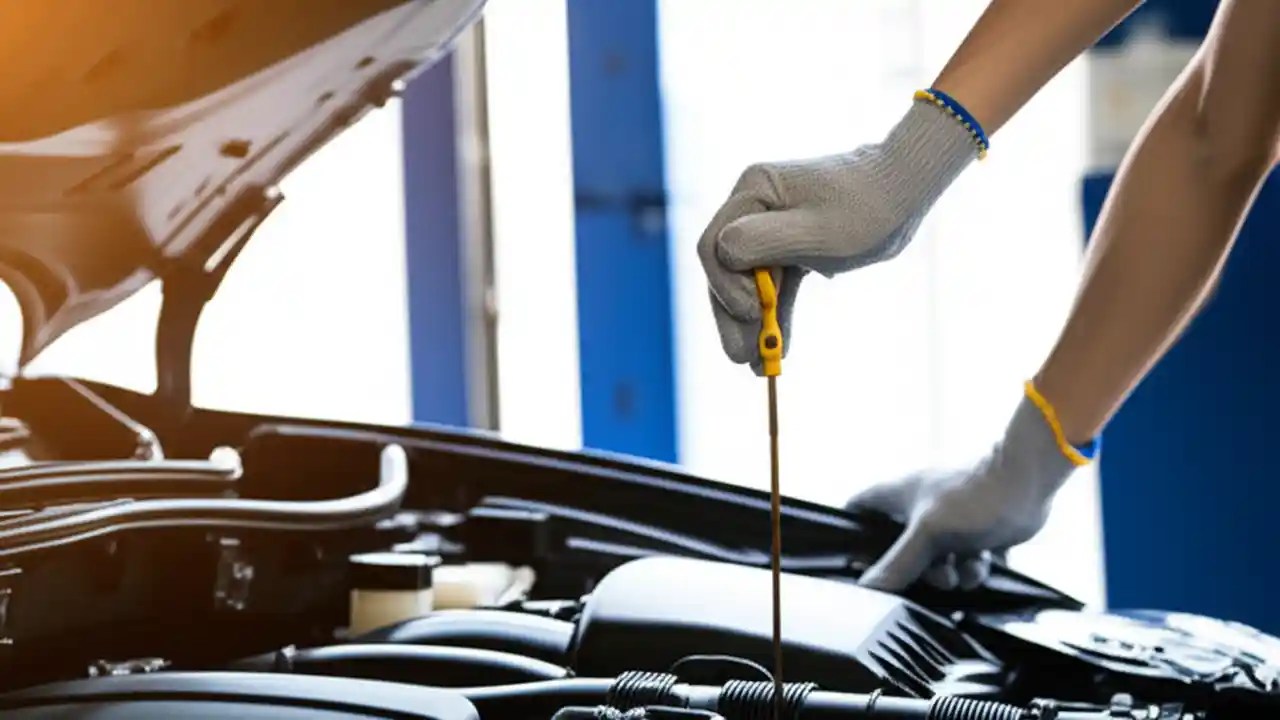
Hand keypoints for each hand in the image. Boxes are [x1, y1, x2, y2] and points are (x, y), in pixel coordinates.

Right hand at [698, 101, 978, 370]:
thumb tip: (721, 253)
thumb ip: (763, 240)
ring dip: (753, 324)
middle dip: (734, 317)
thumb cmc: (866, 208)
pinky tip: (780, 349)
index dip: (725, 285)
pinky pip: (774, 286)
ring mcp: (770, 227)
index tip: (753, 312)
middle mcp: (754, 207)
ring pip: (749, 283)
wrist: (905, 192)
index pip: (715, 246)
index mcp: (754, 192)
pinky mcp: (791, 246)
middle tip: (742, 360)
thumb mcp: (816, 230)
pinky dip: (775, 315)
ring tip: (758, 366)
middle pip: (727, 270)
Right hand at [846, 391, 1083, 591]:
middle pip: (898, 549)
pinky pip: (963, 564)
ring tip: (962, 567)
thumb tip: (868, 590)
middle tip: (927, 573)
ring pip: (934, 562)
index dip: (850, 532)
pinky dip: (972, 569)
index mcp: (897, 495)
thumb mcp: (928, 533)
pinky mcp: (976, 535)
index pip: (857, 508)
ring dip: (948, 574)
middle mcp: (919, 508)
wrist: (1028, 482)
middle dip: (914, 570)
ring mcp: (949, 522)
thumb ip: (898, 564)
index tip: (855, 559)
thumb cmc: (972, 495)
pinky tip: (983, 561)